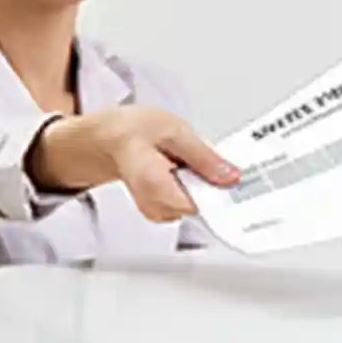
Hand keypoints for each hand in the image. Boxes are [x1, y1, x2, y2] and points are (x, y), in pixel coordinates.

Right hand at [29, 106, 239, 222]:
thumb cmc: (132, 131)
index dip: (221, 193)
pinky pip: (190, 204)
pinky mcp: (163, 212)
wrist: (107, 141)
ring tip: (189, 161)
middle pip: (201, 206)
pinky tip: (186, 170)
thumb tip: (231, 176)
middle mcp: (154, 206)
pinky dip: (195, 188)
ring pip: (198, 206)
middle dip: (212, 184)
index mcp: (153, 184)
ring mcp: (158, 212)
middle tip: (210, 161)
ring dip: (203, 185)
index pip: (199, 205)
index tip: (234, 179)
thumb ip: (203, 156)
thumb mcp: (174, 130)